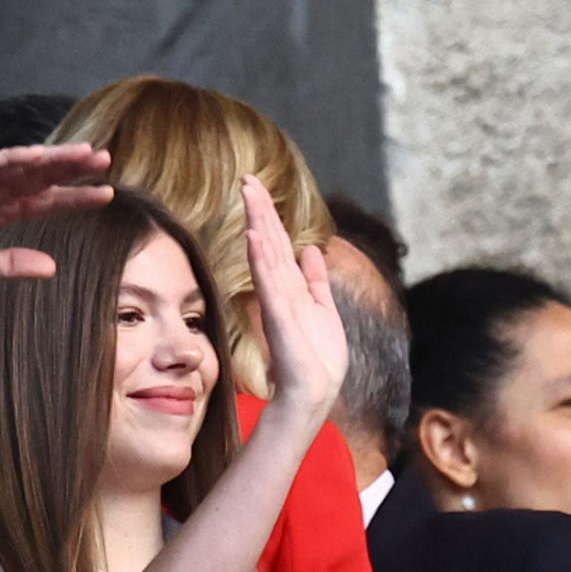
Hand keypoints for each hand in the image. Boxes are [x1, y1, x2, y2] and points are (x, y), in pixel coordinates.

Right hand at [0, 143, 115, 285]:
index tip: (107, 195)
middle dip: (71, 169)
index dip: (75, 198)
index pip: (45, 201)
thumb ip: (11, 266)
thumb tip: (53, 267)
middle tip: (106, 160)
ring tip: (83, 154)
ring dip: (50, 159)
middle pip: (39, 177)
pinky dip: (11, 158)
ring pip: (19, 165)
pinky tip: (36, 155)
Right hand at [243, 175, 346, 417]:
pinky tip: (256, 237)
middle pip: (269, 241)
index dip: (268, 213)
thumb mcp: (323, 310)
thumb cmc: (316, 359)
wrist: (313, 393)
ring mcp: (278, 302)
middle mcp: (280, 290)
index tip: (255, 186)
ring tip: (250, 194)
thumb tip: (313, 250)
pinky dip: (262, 260)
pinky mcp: (279, 318)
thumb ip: (316, 281)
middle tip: (246, 178)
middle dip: (260, 209)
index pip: (277, 242)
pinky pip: (270, 283)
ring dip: (259, 222)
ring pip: (267, 254)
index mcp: (291, 287)